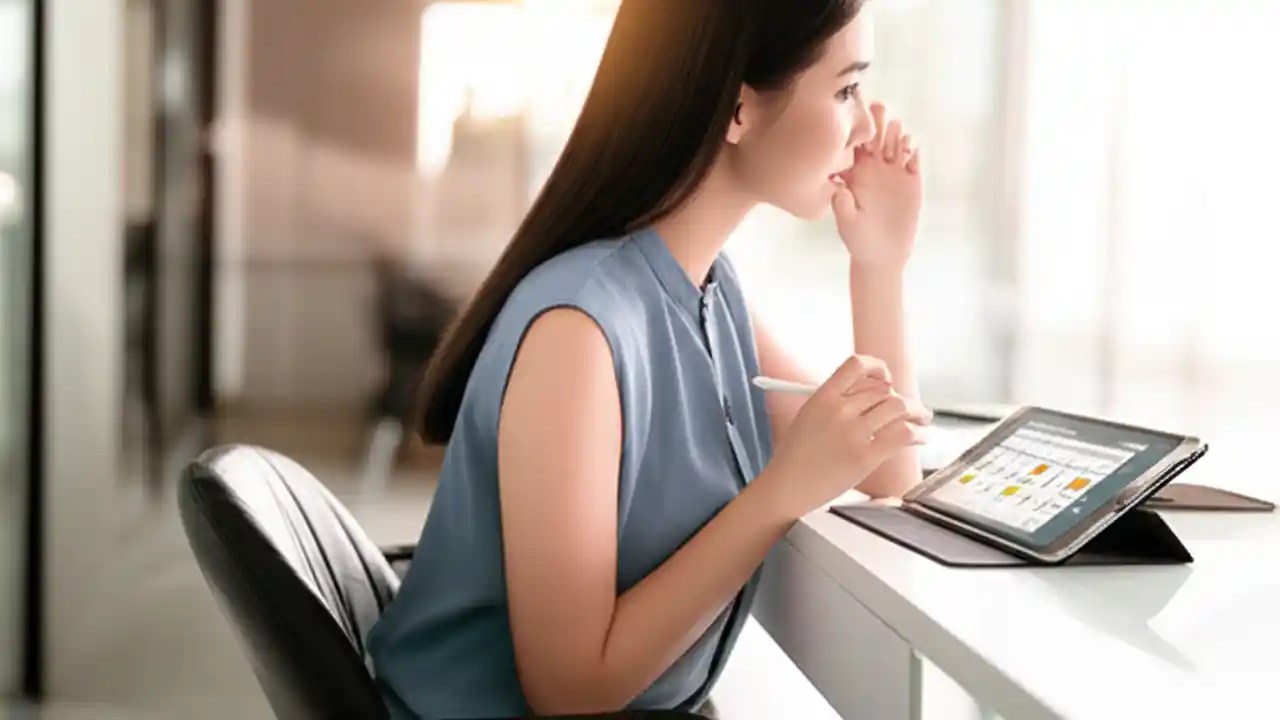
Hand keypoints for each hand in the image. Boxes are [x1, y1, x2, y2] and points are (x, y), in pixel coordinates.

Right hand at [758, 355, 932, 519]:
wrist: (788, 486)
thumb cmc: (796, 456)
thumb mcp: (809, 417)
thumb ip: (837, 403)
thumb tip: (874, 396)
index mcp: (822, 397)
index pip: (856, 365)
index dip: (877, 367)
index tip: (886, 378)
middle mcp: (839, 410)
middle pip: (884, 391)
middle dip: (902, 400)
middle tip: (912, 409)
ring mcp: (853, 433)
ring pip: (899, 408)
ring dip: (917, 413)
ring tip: (923, 419)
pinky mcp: (865, 456)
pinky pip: (903, 434)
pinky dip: (918, 434)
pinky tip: (921, 437)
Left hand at [832, 102, 922, 270]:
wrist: (882, 253)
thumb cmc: (857, 238)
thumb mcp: (846, 222)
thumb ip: (841, 204)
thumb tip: (838, 185)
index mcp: (855, 172)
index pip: (854, 143)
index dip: (855, 128)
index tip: (855, 117)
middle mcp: (874, 167)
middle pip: (876, 135)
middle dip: (877, 119)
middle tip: (877, 107)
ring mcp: (894, 172)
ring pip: (895, 141)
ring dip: (895, 132)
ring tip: (894, 132)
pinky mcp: (912, 180)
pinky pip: (913, 158)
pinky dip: (912, 149)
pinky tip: (908, 150)